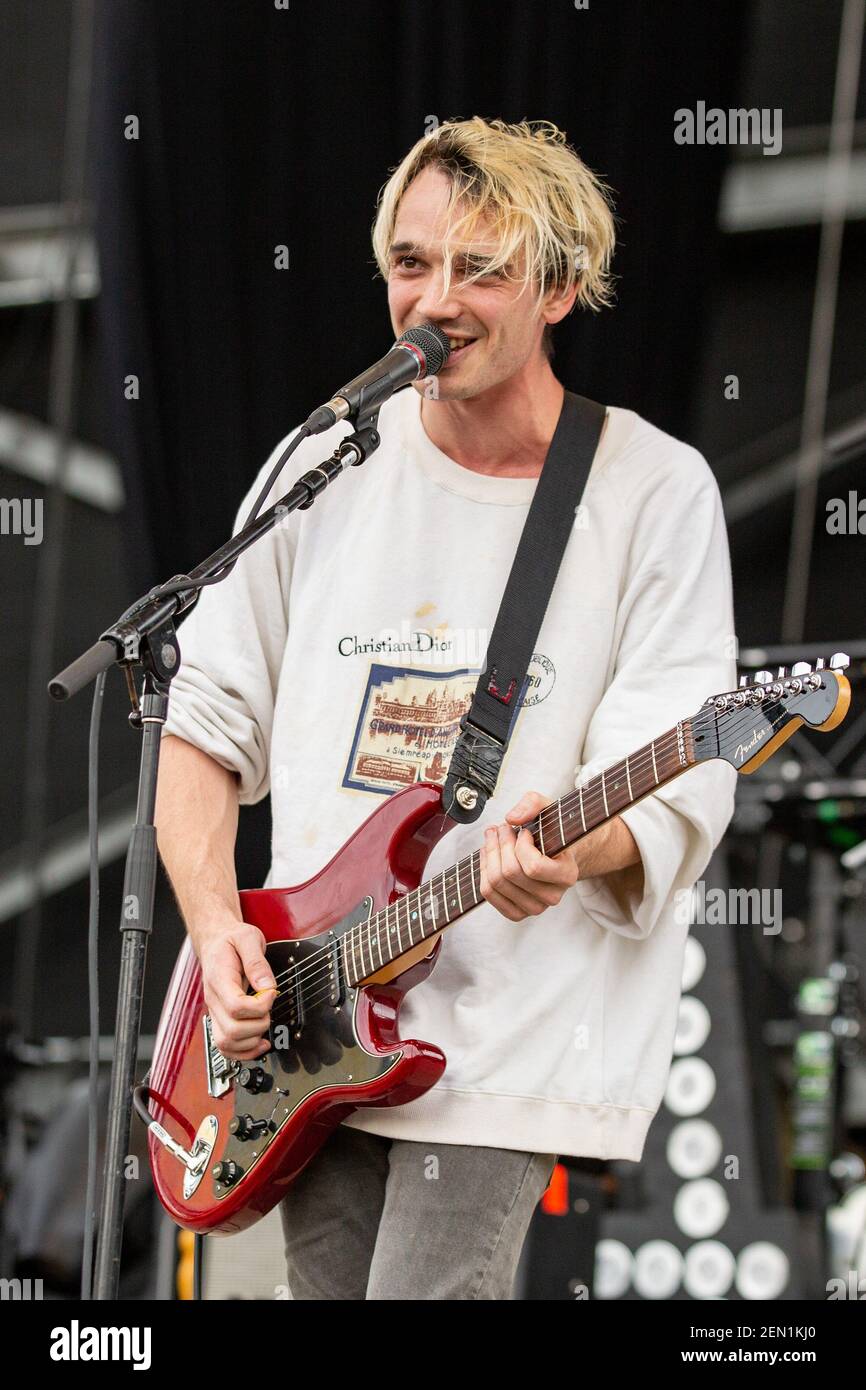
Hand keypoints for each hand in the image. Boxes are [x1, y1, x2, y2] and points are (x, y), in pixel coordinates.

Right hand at [196, 919, 277, 1060]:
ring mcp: (215, 1012)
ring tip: (265, 1023)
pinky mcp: (219, 1019)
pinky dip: (244, 1052)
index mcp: (219, 979)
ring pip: (226, 1044)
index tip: (271, 993)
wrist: (215, 942)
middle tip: (269, 1009)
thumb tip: (267, 986)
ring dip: (252, 1041)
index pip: (235, 1006)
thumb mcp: (248, 939)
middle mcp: (213, 1000)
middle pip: (231, 1031)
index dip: (259, 1006)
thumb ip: (257, 962)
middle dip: (259, 1024)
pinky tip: (260, 1043)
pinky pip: (225, 1047)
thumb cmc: (231, 941)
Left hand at [479, 790, 579, 922]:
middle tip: (502, 828)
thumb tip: (512, 818)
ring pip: (496, 882)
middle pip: (510, 873)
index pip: (534, 867)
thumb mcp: (548, 809)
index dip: (521, 845)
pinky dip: (483, 869)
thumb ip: (533, 804)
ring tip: (493, 837)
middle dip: (501, 844)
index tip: (525, 832)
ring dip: (490, 853)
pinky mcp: (516, 913)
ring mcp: (534, 908)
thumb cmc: (551, 832)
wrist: (553, 854)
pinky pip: (488, 893)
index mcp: (567, 875)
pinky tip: (488, 854)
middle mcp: (552, 896)